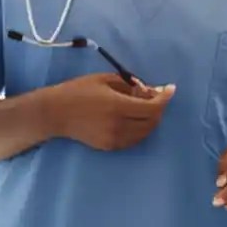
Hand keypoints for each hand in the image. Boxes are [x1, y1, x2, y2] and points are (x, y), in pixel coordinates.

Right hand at [46, 73, 174, 150]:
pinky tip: (133, 118)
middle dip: (158, 108)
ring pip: (145, 132)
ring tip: (143, 106)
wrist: (55, 113)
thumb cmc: (78, 90)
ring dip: (150, 119)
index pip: (152, 107)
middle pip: (152, 121)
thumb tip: (149, 90)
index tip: (170, 89)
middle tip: (154, 96)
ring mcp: (114, 139)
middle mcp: (119, 125)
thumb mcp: (104, 79)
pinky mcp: (109, 146)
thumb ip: (129, 84)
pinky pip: (133, 139)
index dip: (165, 98)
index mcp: (118, 105)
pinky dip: (140, 129)